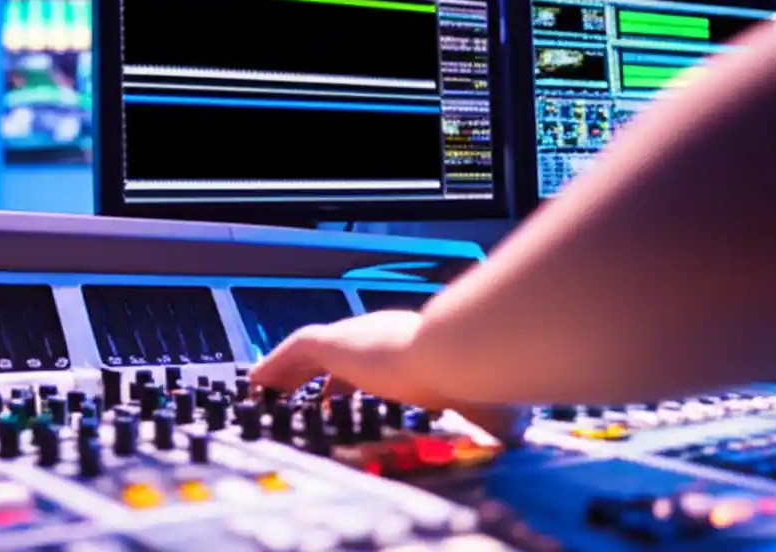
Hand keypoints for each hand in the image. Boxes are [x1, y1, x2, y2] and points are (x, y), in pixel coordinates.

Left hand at [249, 311, 528, 441]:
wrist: (459, 353)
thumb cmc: (474, 376)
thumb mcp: (478, 403)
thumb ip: (491, 419)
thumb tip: (519, 440)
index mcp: (407, 349)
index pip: (371, 364)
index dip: (350, 381)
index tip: (337, 398)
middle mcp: (379, 336)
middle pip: (336, 355)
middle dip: (316, 377)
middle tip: (301, 398)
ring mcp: (356, 337)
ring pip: (309, 352)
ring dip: (288, 371)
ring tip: (266, 392)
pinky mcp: (334, 340)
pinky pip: (293, 351)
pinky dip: (275, 366)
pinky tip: (256, 383)